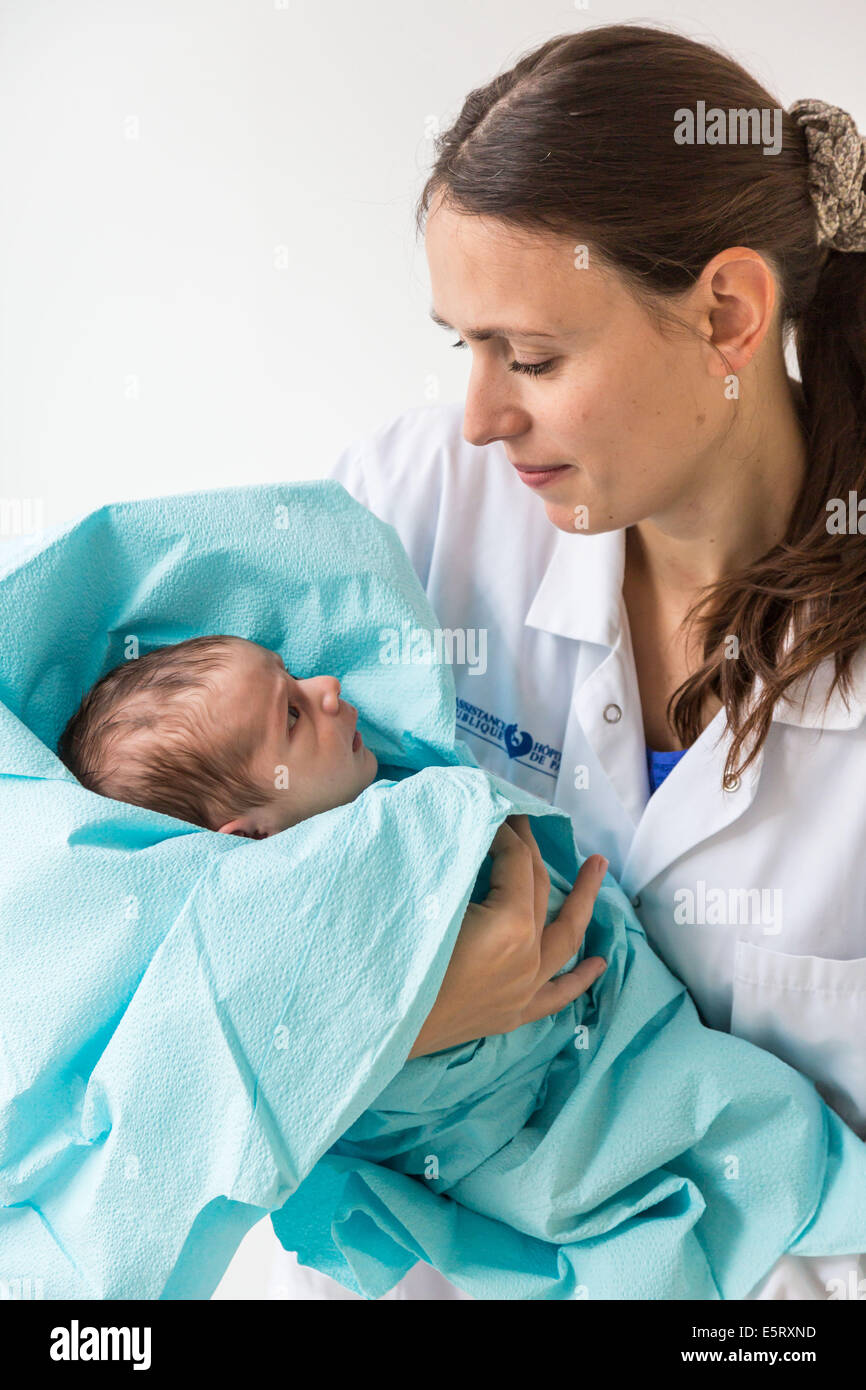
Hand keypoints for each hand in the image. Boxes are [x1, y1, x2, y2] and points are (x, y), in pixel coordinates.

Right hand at [408, 814, 607, 1058]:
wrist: (377, 1024)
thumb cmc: (397, 958)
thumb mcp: (431, 901)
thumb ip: (460, 865)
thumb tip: (477, 830)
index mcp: (511, 926)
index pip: (516, 862)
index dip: (505, 832)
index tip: (491, 812)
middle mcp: (528, 957)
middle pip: (539, 889)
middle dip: (532, 850)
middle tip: (526, 820)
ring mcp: (525, 989)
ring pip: (566, 939)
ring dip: (584, 900)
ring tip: (599, 866)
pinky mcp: (513, 1013)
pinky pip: (558, 994)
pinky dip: (580, 977)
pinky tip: (600, 963)